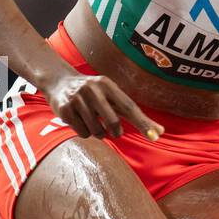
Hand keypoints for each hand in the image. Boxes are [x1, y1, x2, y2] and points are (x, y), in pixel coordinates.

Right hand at [43, 70, 163, 141]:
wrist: (58, 82)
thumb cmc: (93, 93)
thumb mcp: (111, 95)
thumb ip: (132, 113)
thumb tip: (160, 132)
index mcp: (107, 84)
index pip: (129, 106)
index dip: (143, 122)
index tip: (156, 135)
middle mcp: (92, 89)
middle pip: (113, 122)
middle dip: (116, 132)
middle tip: (115, 133)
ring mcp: (77, 99)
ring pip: (97, 131)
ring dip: (99, 133)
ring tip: (93, 122)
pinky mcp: (65, 110)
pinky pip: (84, 133)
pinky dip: (86, 133)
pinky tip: (80, 121)